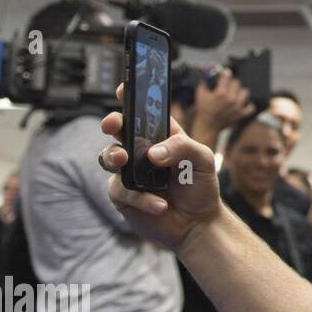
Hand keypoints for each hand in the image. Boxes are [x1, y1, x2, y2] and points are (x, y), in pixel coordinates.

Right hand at [98, 84, 223, 252]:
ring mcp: (129, 172)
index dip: (131, 97)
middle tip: (113, 123)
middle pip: (118, 130)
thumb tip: (152, 153)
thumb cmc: (200, 187)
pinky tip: (159, 204)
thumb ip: (182, 148)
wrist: (198, 224)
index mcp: (161, 136)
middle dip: (112, 122)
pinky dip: (141, 197)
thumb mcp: (202, 160)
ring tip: (124, 161)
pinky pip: (121, 190)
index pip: (143, 112)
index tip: (125, 87)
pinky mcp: (123, 195)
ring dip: (113, 156)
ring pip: (109, 157)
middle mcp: (141, 150)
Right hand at [192, 68, 254, 139]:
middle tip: (228, 86)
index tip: (226, 74)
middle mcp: (231, 99)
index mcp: (220, 93)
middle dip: (231, 83)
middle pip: (237, 83)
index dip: (225, 74)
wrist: (208, 126)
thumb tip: (207, 74)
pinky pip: (251, 106)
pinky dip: (248, 105)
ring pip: (245, 92)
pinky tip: (242, 103)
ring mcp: (237, 107)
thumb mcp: (200, 94)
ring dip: (240, 92)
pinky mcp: (242, 114)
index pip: (227, 77)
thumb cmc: (204, 109)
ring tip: (235, 94)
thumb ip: (204, 82)